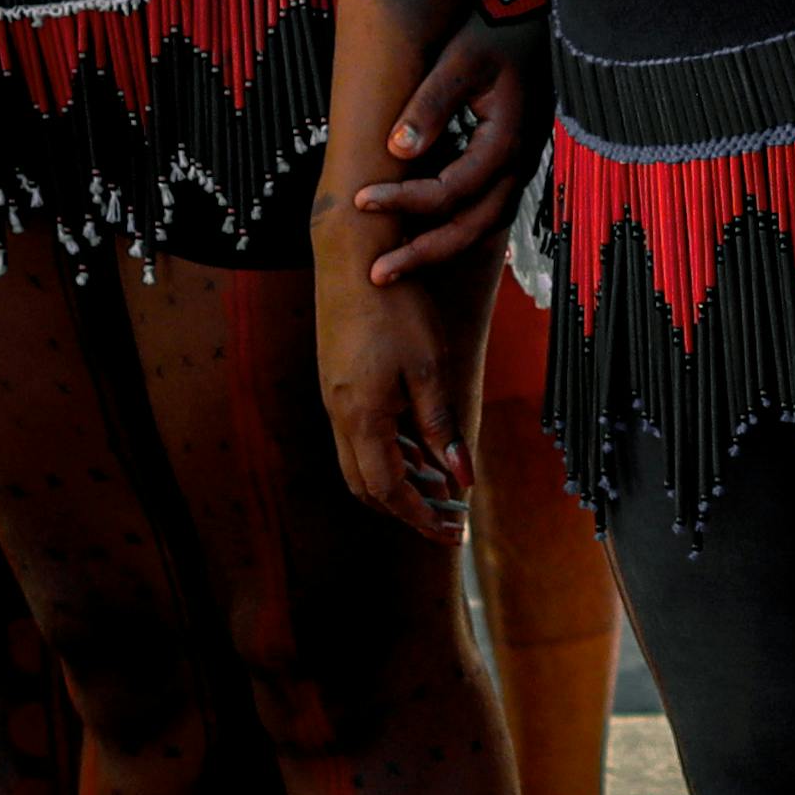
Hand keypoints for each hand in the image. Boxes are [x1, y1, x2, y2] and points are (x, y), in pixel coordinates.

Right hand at [316, 252, 483, 545]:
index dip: (421, 519)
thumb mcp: (430, 369)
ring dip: (396, 482)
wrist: (353, 258)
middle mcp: (339, 416)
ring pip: (359, 462)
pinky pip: (357, 436)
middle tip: (448, 519)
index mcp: (362, 419)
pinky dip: (386, 453)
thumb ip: (441, 427)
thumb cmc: (396, 309)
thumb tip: (461, 480)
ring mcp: (333, 400)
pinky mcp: (335, 383)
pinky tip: (416, 445)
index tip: (453, 536)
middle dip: (408, 510)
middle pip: (367, 487)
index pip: (389, 491)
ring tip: (439, 488)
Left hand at [348, 12, 550, 284]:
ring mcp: (522, 164)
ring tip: (395, 265)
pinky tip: (425, 232)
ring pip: (484, 226)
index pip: (451, 190)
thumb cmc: (496, 29)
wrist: (536, 10)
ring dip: (440, 248)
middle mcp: (520, 162)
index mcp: (508, 139)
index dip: (404, 200)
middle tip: (376, 273)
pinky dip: (457, 228)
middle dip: (423, 252)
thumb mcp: (459, 60)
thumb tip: (397, 149)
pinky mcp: (513, 160)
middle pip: (473, 226)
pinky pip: (488, 210)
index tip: (359, 200)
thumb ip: (430, 106)